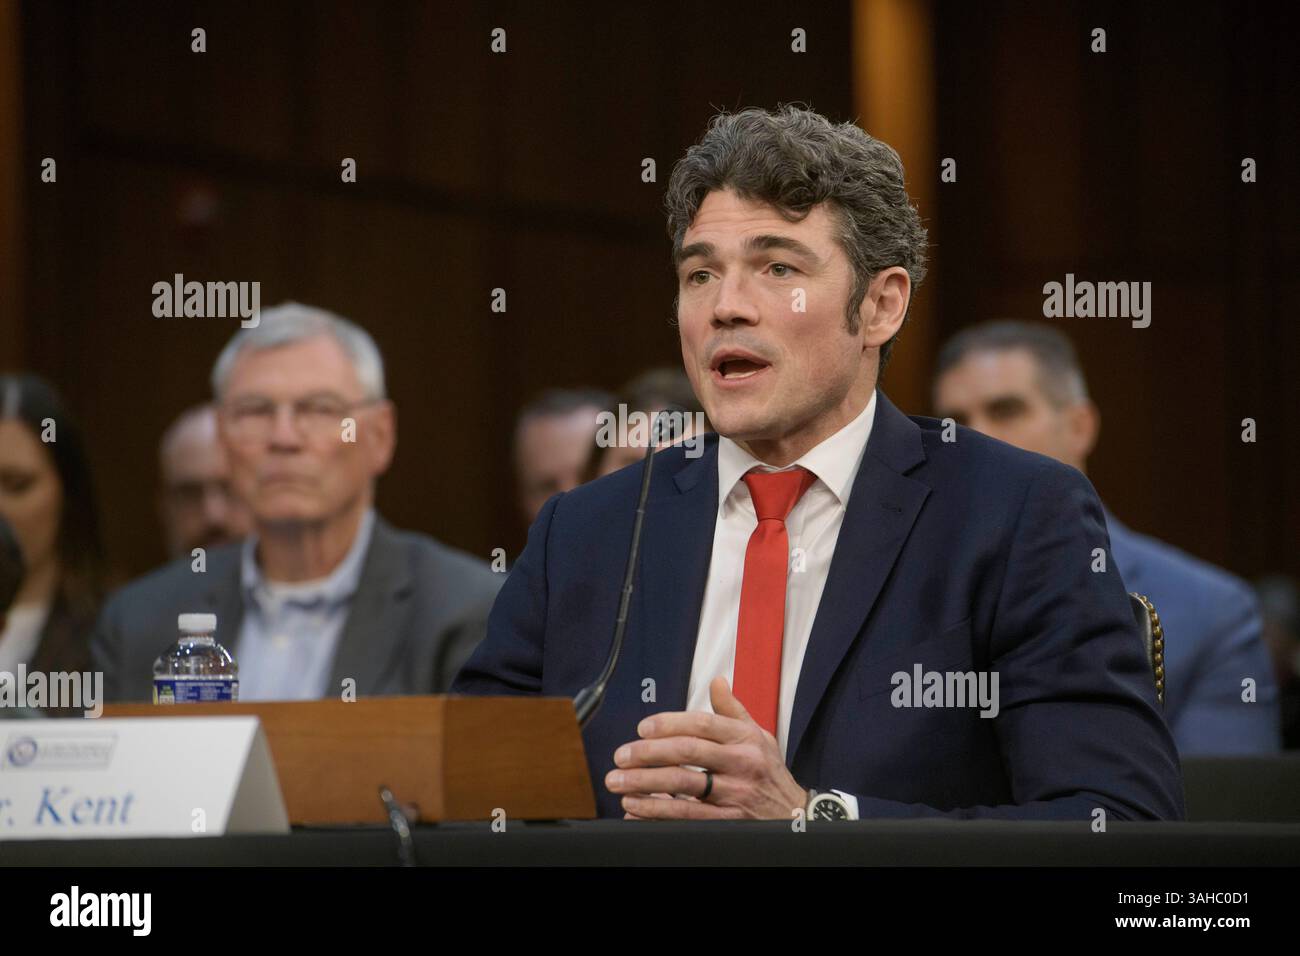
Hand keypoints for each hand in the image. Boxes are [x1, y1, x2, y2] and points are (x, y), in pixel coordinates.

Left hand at [605, 676, 808, 819]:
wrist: (795, 815)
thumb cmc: (771, 773)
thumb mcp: (759, 736)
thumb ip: (732, 710)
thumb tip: (717, 681)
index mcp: (745, 739)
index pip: (701, 724)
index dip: (668, 724)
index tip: (643, 728)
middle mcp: (741, 764)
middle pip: (688, 752)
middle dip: (648, 753)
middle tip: (622, 756)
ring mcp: (735, 794)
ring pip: (683, 786)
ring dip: (645, 784)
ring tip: (620, 783)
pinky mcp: (728, 821)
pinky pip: (687, 816)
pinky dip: (658, 812)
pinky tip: (636, 808)